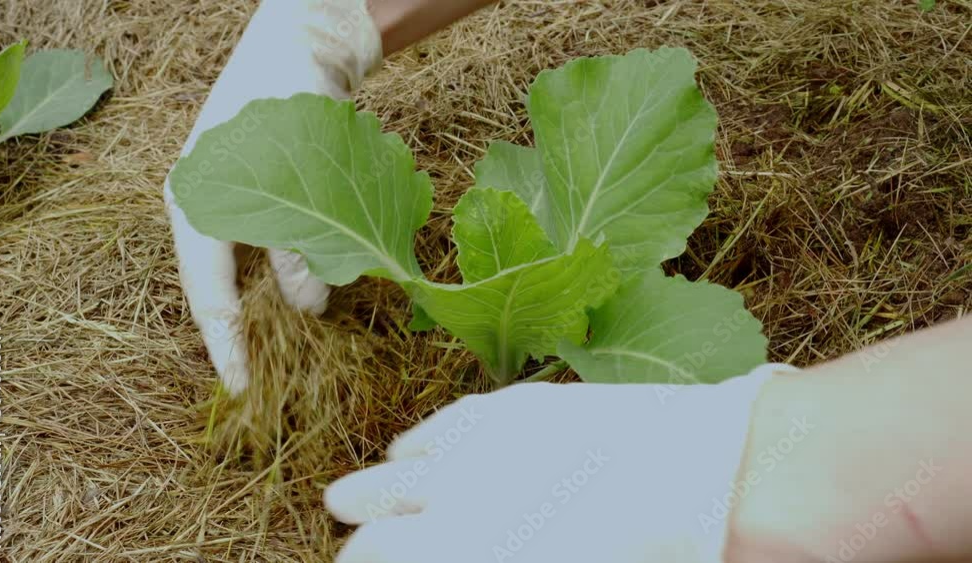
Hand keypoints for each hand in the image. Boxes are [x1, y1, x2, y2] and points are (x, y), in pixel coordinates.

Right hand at [163, 0, 380, 393]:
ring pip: (243, 275)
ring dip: (266, 312)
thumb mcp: (295, 171)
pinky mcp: (259, 199)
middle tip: (265, 387)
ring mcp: (230, 202)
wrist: (307, 37)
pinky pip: (263, 252)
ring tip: (287, 357)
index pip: (207, 293)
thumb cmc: (293, 90)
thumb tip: (310, 310)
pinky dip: (282, 280)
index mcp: (195, 202)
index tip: (241, 389)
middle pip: (218, 291)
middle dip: (243, 338)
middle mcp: (204, 207)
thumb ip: (299, 240)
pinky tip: (305, 302)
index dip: (227, 346)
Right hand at [324, 364, 793, 561]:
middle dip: (359, 528)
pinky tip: (412, 447)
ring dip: (377, 485)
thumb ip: (488, 556)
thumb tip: (465, 548)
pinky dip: (422, 440)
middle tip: (344, 533)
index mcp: (463, 547)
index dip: (359, 561)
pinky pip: (448, 424)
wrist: (712, 479)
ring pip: (403, 465)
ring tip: (356, 495)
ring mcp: (485, 444)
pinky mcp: (519, 407)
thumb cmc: (646, 556)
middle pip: (378, 513)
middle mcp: (458, 494)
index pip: (378, 556)